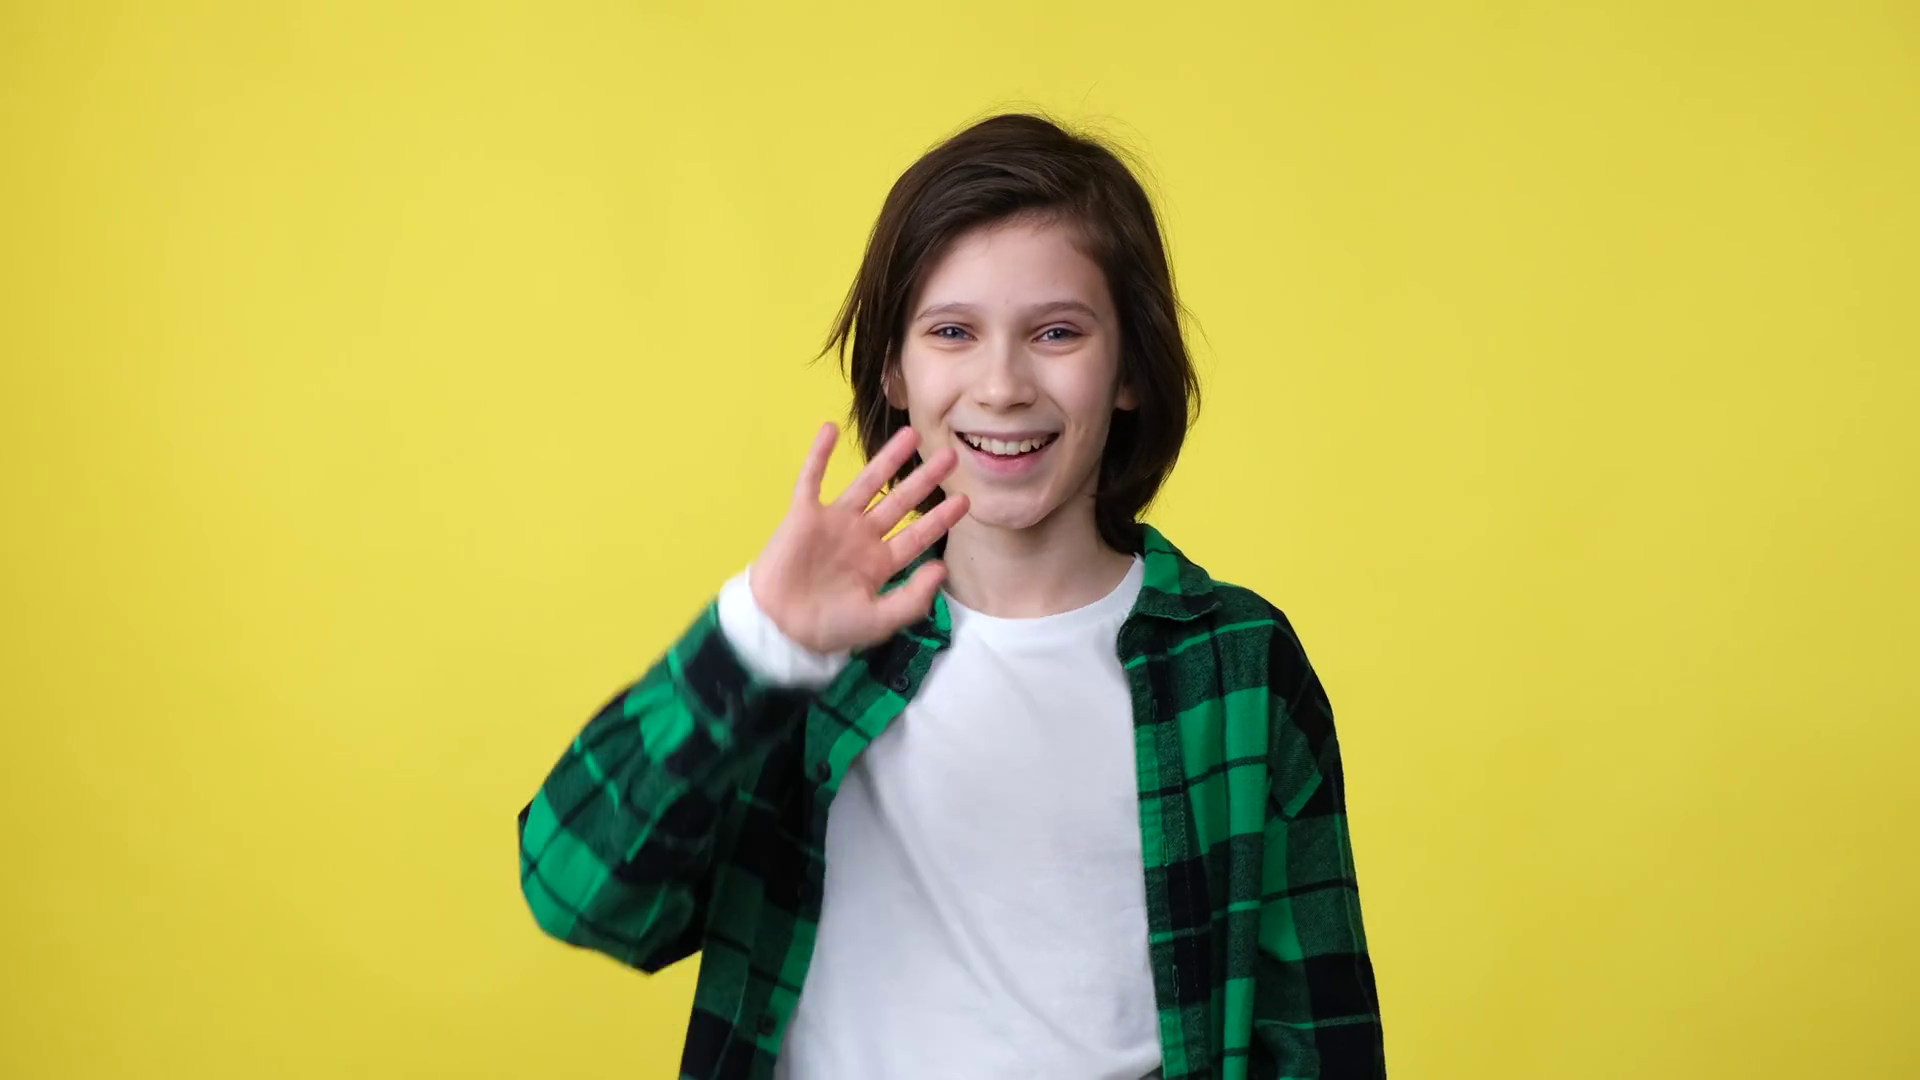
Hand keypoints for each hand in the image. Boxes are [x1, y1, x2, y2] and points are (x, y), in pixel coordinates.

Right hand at [749, 423, 969, 653]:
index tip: (964, 500)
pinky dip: (818, 454)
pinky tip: (829, 428)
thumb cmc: (830, 627)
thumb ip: (913, 597)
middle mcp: (862, 537)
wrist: (780, 627)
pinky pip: (811, 479)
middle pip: (900, 502)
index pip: (918, 535)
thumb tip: (941, 567)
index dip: (941, 518)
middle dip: (925, 480)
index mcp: (881, 562)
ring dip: (888, 459)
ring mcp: (834, 522)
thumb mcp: (880, 620)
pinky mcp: (804, 515)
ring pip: (867, 483)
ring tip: (911, 435)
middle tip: (950, 456)